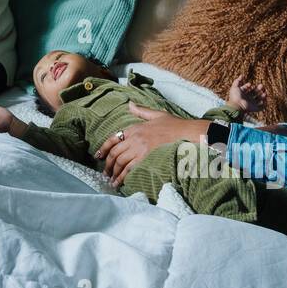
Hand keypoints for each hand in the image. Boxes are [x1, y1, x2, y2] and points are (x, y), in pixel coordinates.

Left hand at [93, 103, 209, 187]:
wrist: (188, 133)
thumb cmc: (174, 124)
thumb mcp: (156, 114)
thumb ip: (141, 111)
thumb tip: (129, 104)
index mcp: (135, 128)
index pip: (113, 138)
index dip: (104, 148)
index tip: (99, 156)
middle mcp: (135, 138)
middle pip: (115, 153)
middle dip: (108, 164)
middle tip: (105, 172)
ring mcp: (140, 149)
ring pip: (120, 162)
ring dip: (114, 172)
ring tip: (111, 180)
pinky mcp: (147, 158)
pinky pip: (130, 169)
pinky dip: (123, 177)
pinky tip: (120, 182)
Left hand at [227, 75, 267, 114]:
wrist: (237, 106)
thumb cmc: (235, 96)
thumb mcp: (235, 87)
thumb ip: (237, 81)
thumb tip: (242, 75)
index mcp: (242, 93)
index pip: (246, 89)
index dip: (248, 86)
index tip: (250, 84)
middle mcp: (247, 98)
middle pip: (254, 93)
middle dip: (258, 89)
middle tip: (261, 85)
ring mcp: (251, 104)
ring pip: (258, 99)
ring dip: (262, 95)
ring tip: (265, 92)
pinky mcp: (255, 108)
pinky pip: (261, 107)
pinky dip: (264, 104)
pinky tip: (265, 99)